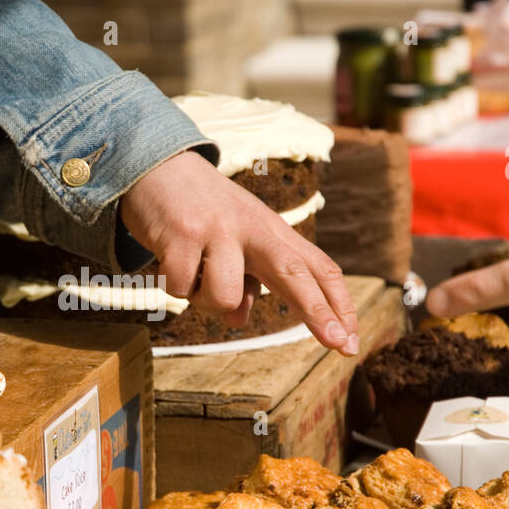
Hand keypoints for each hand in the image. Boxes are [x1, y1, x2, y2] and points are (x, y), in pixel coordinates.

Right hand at [119, 151, 358, 352]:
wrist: (157, 165)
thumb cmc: (202, 212)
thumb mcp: (234, 243)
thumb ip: (244, 284)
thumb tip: (239, 320)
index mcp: (273, 231)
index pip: (318, 268)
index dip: (338, 305)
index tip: (350, 341)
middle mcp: (251, 228)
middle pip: (294, 273)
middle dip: (318, 312)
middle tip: (338, 344)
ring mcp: (217, 230)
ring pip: (225, 299)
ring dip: (205, 302)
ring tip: (194, 275)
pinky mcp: (180, 235)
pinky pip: (181, 289)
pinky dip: (173, 285)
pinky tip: (170, 258)